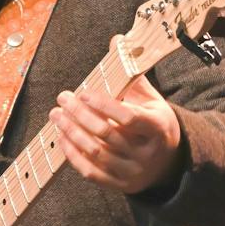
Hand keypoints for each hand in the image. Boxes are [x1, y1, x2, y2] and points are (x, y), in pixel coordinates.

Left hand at [50, 74, 183, 194]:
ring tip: (56, 115)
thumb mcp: (151, 99)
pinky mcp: (120, 185)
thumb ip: (131, 74)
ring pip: (95, 153)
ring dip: (71, 132)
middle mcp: (146, 153)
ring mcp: (133, 171)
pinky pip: (90, 172)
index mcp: (157, 128)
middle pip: (106, 133)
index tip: (83, 91)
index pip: (127, 117)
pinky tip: (61, 137)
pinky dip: (72, 154)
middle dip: (79, 114)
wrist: (168, 162)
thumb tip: (115, 41)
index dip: (102, 104)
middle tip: (62, 99)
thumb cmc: (154, 123)